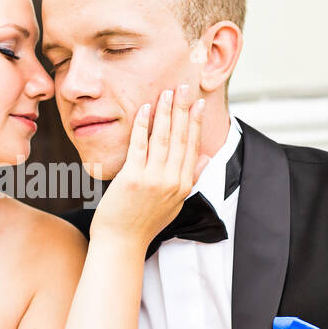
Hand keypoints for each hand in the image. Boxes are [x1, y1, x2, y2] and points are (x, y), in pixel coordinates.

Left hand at [90, 84, 209, 251]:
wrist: (122, 242)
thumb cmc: (144, 223)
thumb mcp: (175, 203)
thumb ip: (191, 178)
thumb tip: (205, 158)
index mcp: (183, 185)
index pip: (193, 146)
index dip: (196, 122)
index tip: (198, 102)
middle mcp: (172, 180)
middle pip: (180, 137)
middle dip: (183, 109)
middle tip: (185, 86)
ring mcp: (153, 179)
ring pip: (163, 138)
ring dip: (166, 112)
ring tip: (168, 92)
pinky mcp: (132, 178)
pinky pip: (139, 145)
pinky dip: (143, 125)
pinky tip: (145, 109)